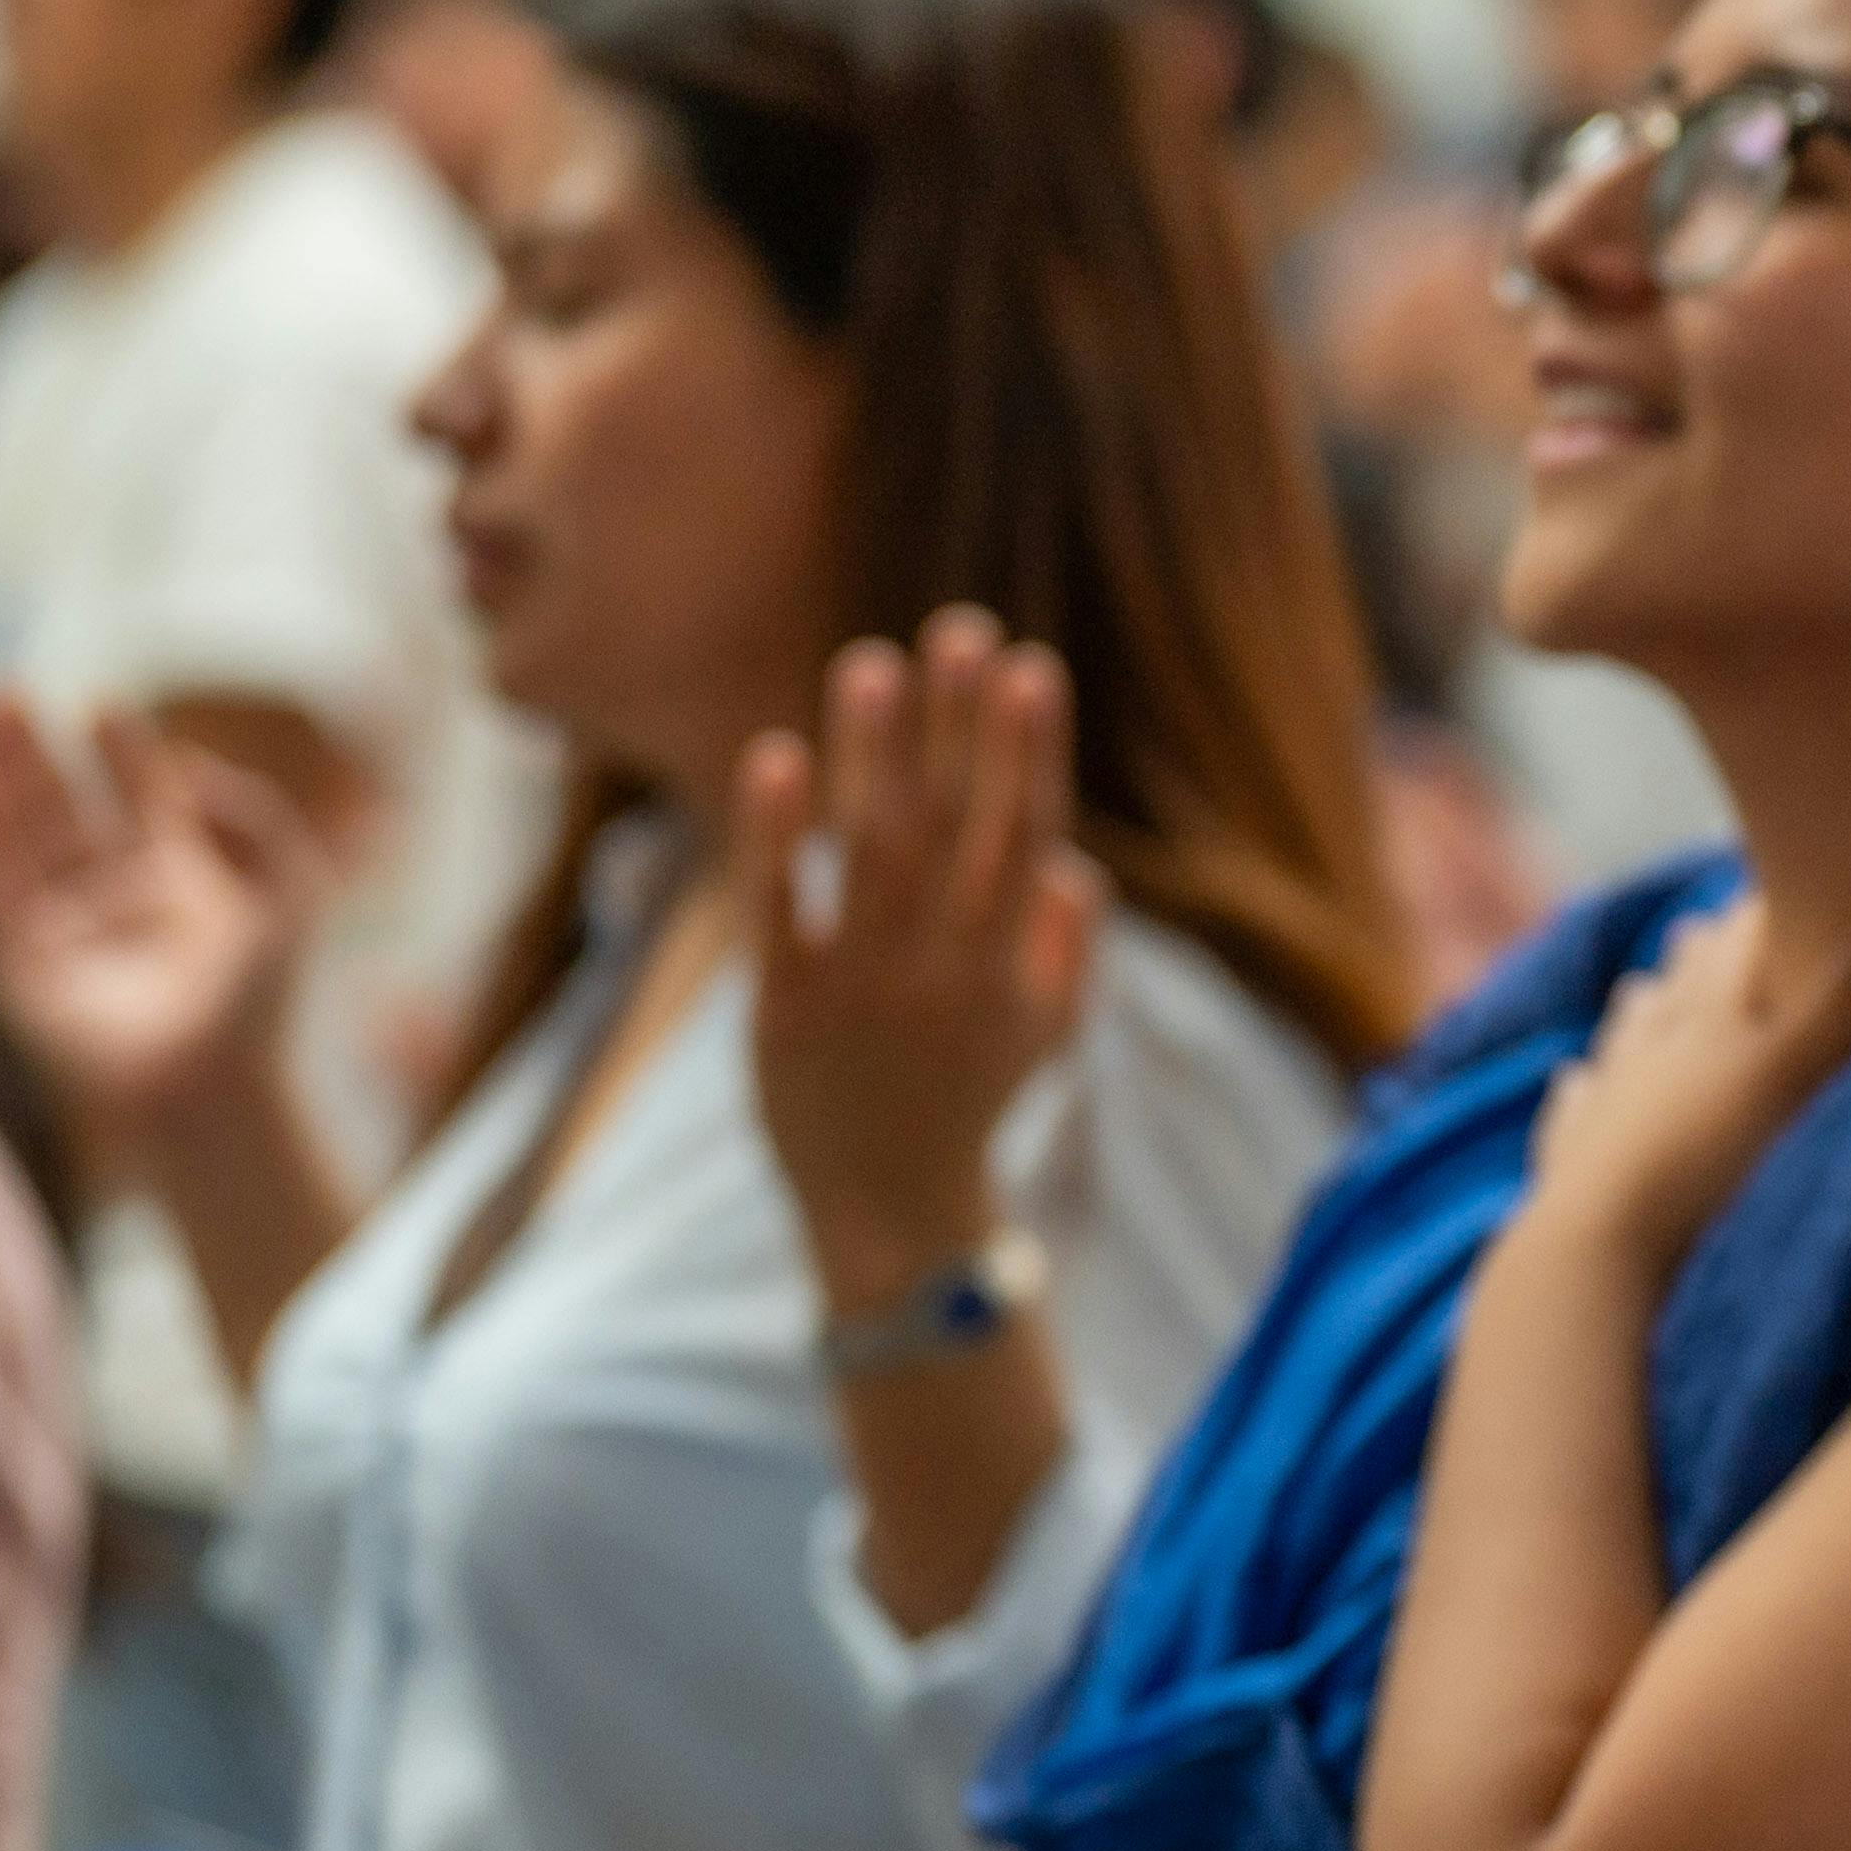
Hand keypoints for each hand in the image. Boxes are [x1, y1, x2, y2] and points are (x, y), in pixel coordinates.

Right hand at [0, 692, 321, 1149]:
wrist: (214, 1091)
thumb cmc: (259, 1002)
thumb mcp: (290, 891)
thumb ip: (257, 818)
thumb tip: (186, 769)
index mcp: (181, 883)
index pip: (142, 800)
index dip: (123, 753)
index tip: (104, 707)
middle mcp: (115, 902)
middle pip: (65, 809)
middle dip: (35, 752)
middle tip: (7, 688)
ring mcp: (64, 932)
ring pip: (21, 838)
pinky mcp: (20, 966)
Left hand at [738, 609, 1104, 1314]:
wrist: (889, 1218)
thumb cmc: (963, 1107)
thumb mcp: (1039, 1038)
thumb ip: (1064, 951)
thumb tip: (1075, 863)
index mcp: (1013, 967)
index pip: (1029, 836)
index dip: (1030, 750)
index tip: (1029, 664)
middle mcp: (947, 969)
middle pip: (960, 827)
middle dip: (962, 728)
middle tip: (958, 632)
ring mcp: (866, 989)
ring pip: (875, 851)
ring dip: (876, 754)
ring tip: (872, 663)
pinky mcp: (783, 1012)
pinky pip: (781, 912)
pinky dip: (779, 836)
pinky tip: (776, 756)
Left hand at [1519, 871, 1850, 1266]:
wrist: (1595, 1256)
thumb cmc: (1705, 1158)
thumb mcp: (1802, 1073)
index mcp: (1710, 1014)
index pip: (1741, 939)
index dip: (1763, 909)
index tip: (1781, 882)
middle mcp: (1651, 1045)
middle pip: (1681, 982)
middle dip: (1702, 953)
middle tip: (1708, 923)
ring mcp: (1605, 1103)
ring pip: (1624, 1038)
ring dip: (1641, 1011)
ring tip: (1645, 989)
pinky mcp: (1571, 1164)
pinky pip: (1572, 1114)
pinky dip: (1580, 1095)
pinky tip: (1574, 1084)